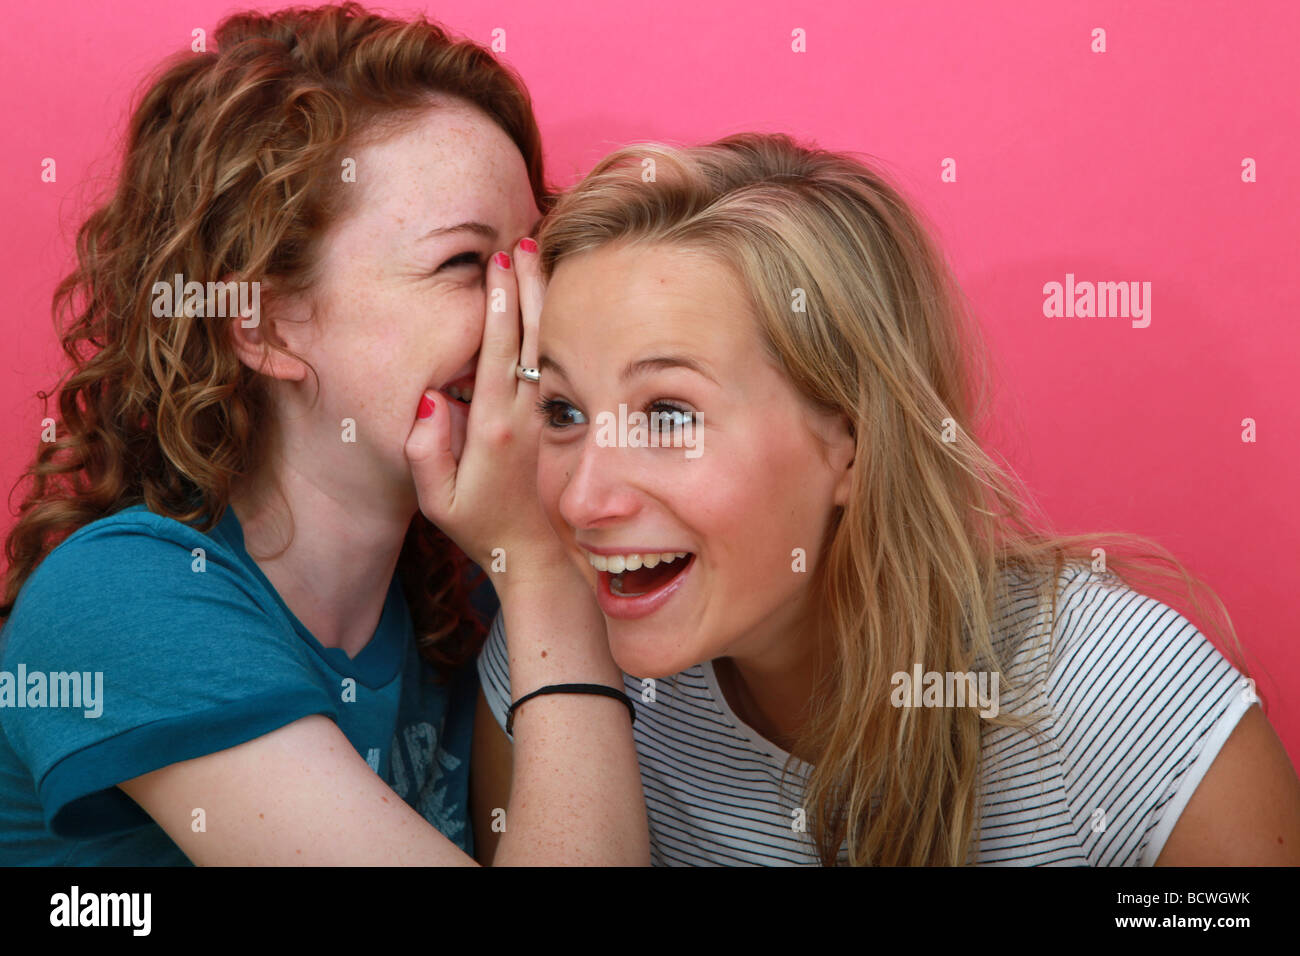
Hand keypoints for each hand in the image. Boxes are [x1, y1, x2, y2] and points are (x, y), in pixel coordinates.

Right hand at [404, 239, 565, 588]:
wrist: (525, 547)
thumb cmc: (474, 522)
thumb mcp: (436, 501)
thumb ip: (426, 453)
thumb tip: (429, 399)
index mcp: (494, 427)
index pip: (499, 355)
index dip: (500, 308)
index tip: (499, 266)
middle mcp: (522, 413)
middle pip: (529, 338)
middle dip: (526, 287)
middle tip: (521, 241)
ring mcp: (537, 412)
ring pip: (542, 343)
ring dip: (539, 297)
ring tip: (536, 252)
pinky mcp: (541, 414)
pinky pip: (544, 357)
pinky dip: (542, 322)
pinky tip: (539, 296)